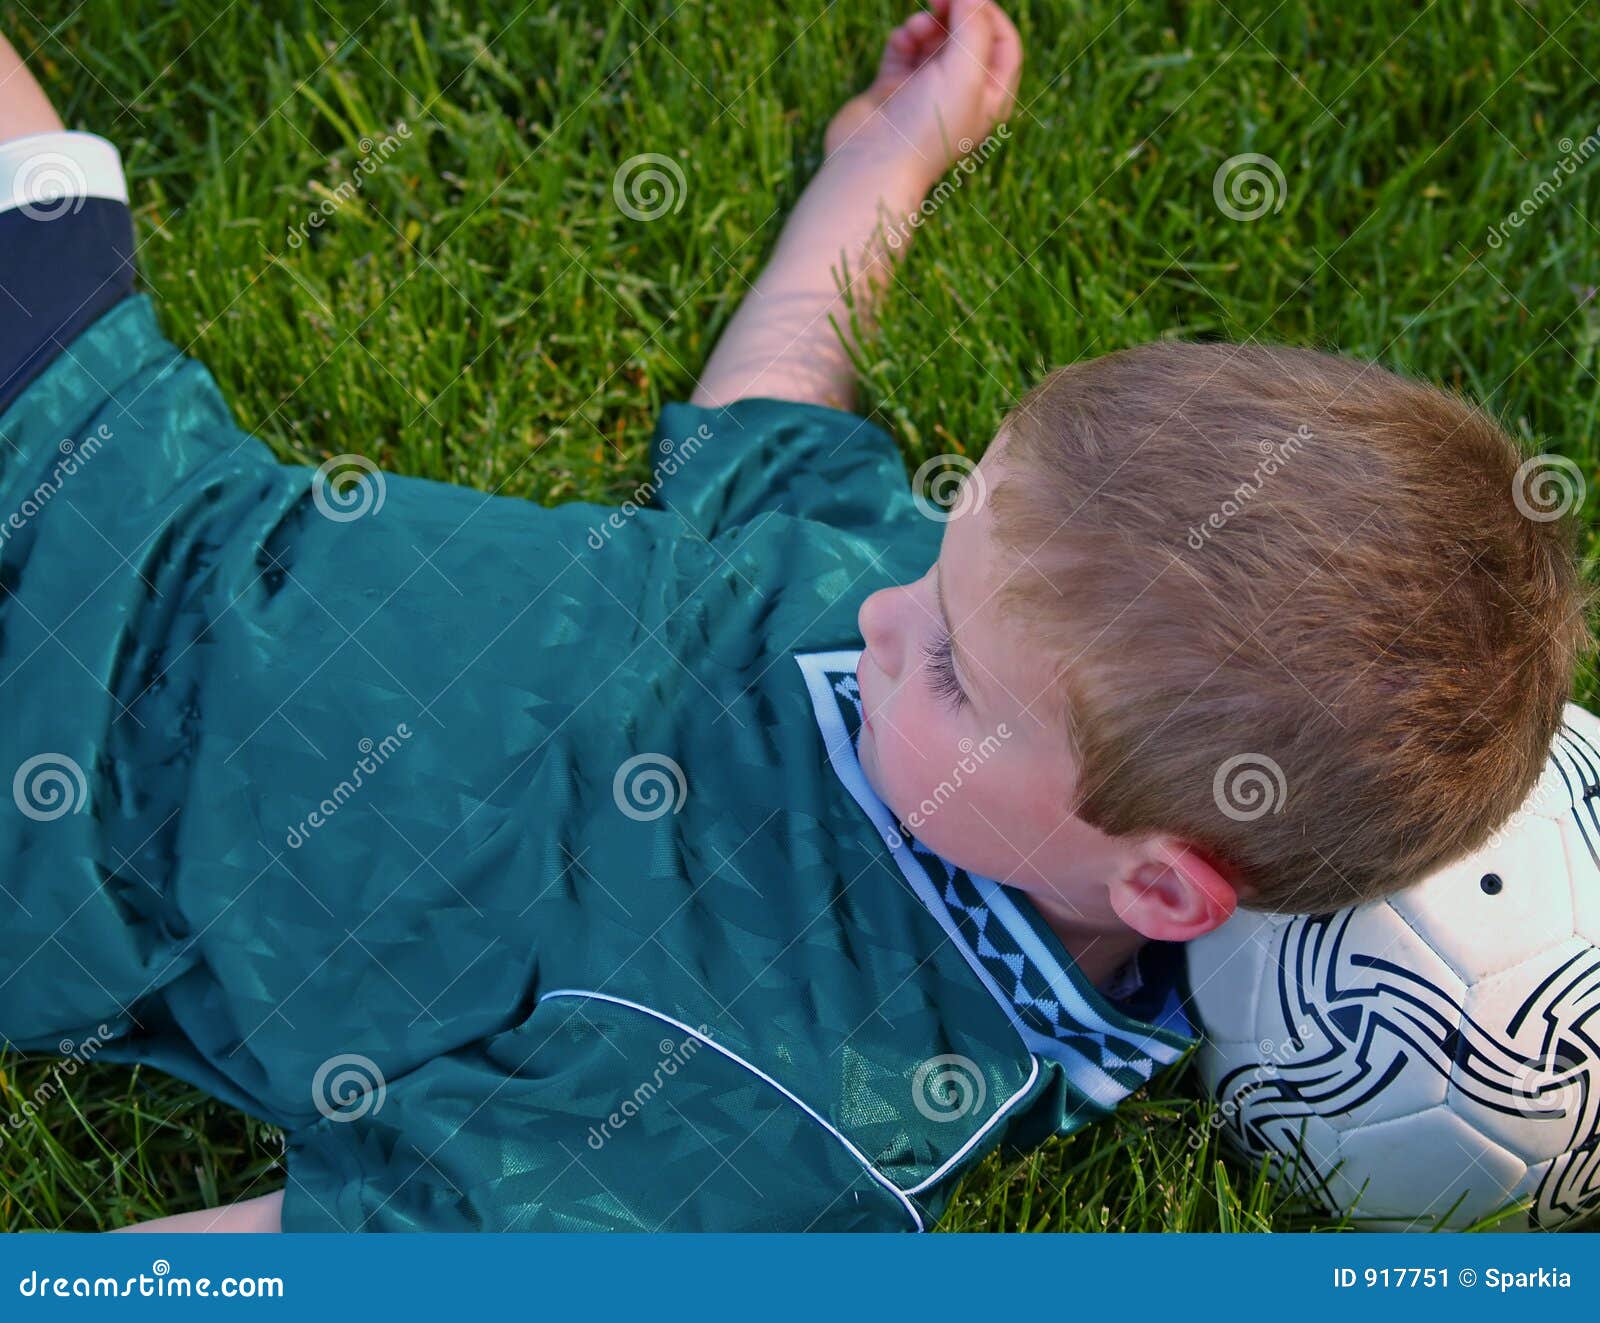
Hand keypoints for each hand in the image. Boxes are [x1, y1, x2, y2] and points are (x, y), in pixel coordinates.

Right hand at [822, 0, 1021, 184]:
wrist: (872, 164)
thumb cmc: (926, 127)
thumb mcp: (966, 72)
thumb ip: (974, 24)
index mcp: (990, 98)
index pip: (1004, 43)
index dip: (989, 13)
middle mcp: (962, 94)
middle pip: (969, 35)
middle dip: (955, 13)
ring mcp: (926, 90)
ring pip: (935, 38)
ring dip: (926, 24)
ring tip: (915, 29)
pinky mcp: (894, 88)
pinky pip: (904, 49)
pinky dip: (903, 38)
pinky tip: (901, 41)